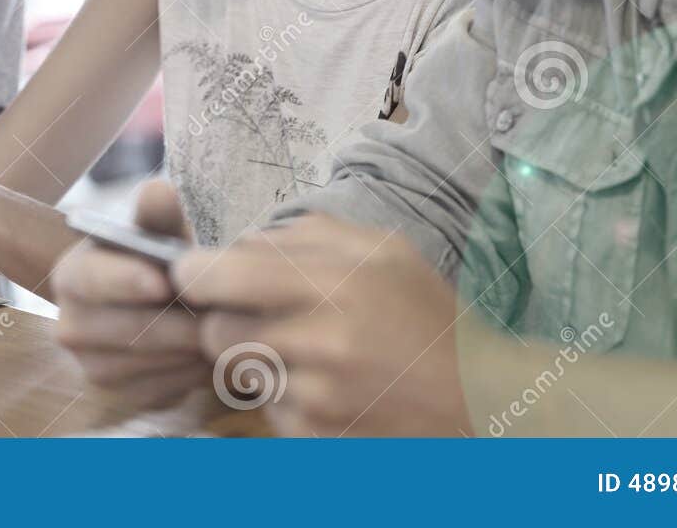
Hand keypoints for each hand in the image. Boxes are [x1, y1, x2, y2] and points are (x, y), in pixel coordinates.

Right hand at [51, 180, 206, 410]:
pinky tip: (212, 351)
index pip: (92, 280)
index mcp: (70, 276)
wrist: (155, 301)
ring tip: (223, 327)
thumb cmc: (156, 257)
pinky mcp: (120, 397)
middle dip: (176, 322)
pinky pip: (161, 390)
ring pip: (148, 363)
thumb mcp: (158, 230)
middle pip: (124, 330)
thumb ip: (157, 212)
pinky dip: (191, 372)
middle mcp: (69, 326)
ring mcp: (91, 367)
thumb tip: (159, 190)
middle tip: (219, 310)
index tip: (164, 282)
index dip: (126, 281)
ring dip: (189, 348)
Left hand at [173, 214, 468, 435]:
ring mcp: (318, 399)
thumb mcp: (381, 250)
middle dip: (223, 322)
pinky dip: (283, 401)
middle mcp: (322, 341)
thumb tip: (236, 242)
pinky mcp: (317, 440)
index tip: (195, 275)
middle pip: (216, 330)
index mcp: (335, 281)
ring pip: (238, 375)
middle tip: (256, 318)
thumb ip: (304, 237)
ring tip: (302, 354)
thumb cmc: (426, 316)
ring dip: (253, 363)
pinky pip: (268, 413)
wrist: (481, 401)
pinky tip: (325, 390)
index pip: (220, 275)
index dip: (195, 275)